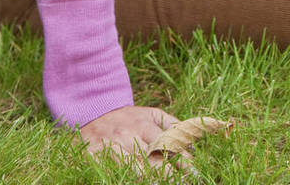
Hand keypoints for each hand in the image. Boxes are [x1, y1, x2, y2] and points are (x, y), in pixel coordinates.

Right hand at [78, 105, 196, 178]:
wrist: (93, 111)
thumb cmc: (128, 118)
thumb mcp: (150, 114)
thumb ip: (170, 124)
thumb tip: (191, 142)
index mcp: (144, 125)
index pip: (168, 144)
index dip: (183, 160)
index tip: (196, 172)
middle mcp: (129, 136)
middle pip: (154, 159)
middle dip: (171, 174)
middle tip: (186, 181)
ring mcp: (113, 148)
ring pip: (135, 169)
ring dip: (152, 179)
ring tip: (163, 184)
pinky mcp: (98, 158)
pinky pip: (114, 172)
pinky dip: (128, 178)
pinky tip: (142, 182)